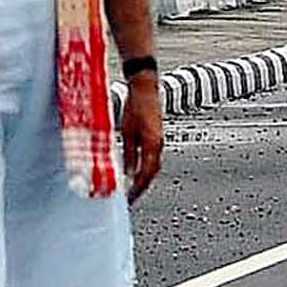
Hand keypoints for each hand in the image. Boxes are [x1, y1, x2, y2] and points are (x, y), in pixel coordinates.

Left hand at [122, 73, 164, 202]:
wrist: (145, 89)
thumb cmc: (136, 106)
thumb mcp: (127, 131)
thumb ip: (128, 153)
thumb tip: (127, 172)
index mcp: (152, 144)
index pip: (146, 173)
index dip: (138, 187)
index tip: (131, 197)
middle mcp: (159, 145)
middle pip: (152, 172)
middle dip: (142, 186)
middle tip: (132, 197)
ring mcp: (159, 141)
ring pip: (153, 166)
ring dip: (144, 178)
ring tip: (133, 188)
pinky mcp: (157, 137)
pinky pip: (153, 157)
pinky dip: (145, 167)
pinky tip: (136, 171)